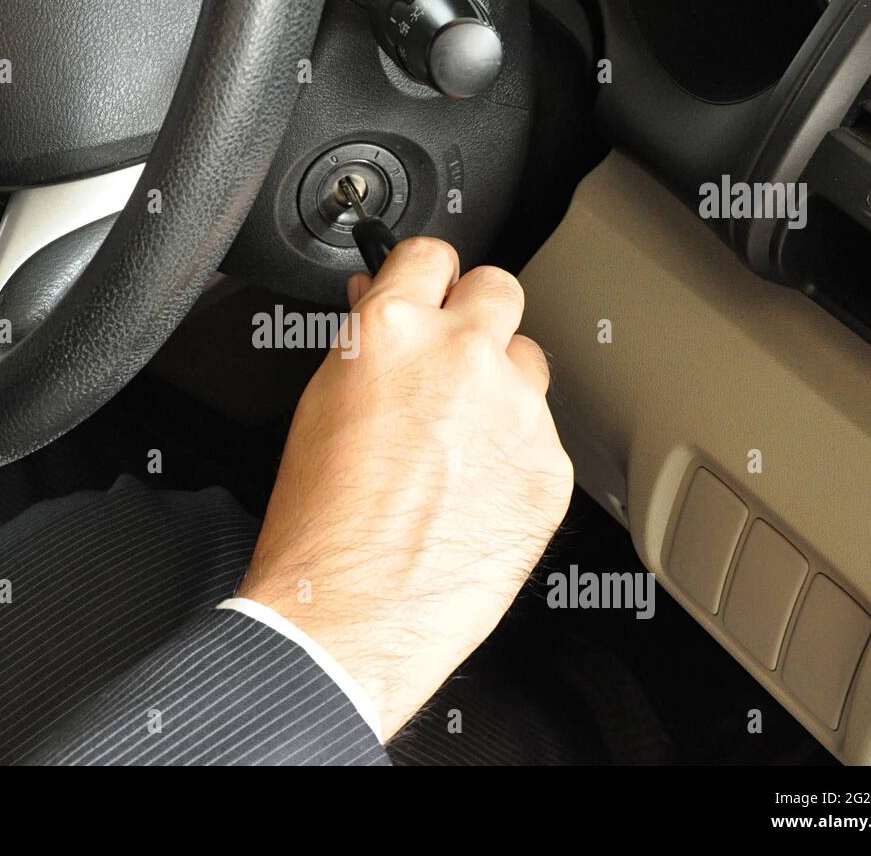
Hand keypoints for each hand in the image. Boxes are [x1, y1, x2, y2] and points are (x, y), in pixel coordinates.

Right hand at [238, 237, 573, 741]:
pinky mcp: (550, 466)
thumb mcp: (320, 407)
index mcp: (392, 332)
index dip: (426, 273)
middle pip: (499, 288)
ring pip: (528, 362)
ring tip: (460, 440)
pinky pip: (542, 432)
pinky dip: (516, 450)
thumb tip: (382, 310)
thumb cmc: (320, 526)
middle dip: (476, 314)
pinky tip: (475, 488)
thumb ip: (364, 344)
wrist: (352, 616)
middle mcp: (462, 358)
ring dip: (501, 383)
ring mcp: (515, 411)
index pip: (430, 254)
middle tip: (452, 354)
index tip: (427, 288)